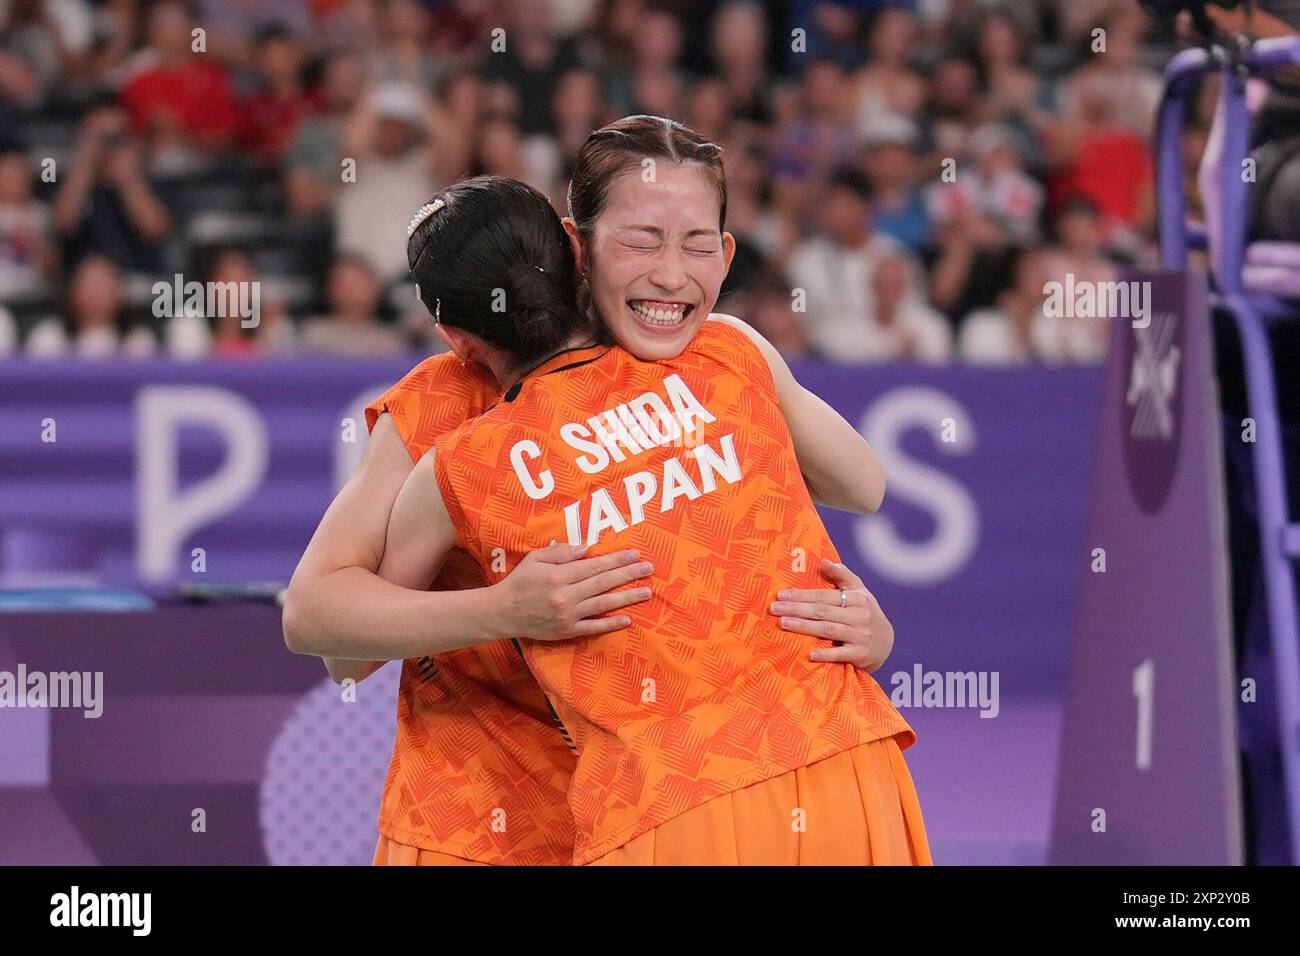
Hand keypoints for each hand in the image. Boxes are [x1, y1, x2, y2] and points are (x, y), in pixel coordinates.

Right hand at [496, 543, 652, 641]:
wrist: (502, 613)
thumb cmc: (520, 582)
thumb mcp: (535, 559)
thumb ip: (561, 553)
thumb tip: (588, 550)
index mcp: (558, 576)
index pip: (594, 566)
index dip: (616, 559)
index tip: (634, 553)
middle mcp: (565, 596)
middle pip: (603, 583)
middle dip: (628, 574)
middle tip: (649, 568)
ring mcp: (567, 615)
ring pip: (603, 604)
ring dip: (627, 597)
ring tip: (646, 592)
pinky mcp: (567, 631)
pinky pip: (593, 627)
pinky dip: (611, 624)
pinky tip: (627, 619)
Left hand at [770, 558, 894, 670]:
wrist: (886, 643)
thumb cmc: (865, 612)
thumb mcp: (859, 591)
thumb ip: (842, 575)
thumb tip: (824, 561)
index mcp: (857, 598)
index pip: (824, 596)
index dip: (802, 594)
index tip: (781, 594)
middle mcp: (859, 616)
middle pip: (822, 611)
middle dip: (796, 609)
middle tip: (774, 608)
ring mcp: (860, 635)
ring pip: (827, 630)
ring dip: (804, 627)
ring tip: (783, 624)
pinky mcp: (860, 654)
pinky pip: (840, 654)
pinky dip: (826, 654)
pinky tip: (810, 654)